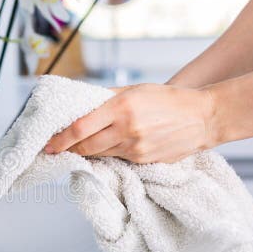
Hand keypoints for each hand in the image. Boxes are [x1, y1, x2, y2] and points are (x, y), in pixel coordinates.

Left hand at [44, 83, 217, 163]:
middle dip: (68, 149)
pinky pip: (116, 159)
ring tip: (75, 150)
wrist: (204, 118)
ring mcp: (136, 148)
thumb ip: (106, 98)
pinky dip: (106, 155)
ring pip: (99, 155)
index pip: (80, 128)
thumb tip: (80, 105)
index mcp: (122, 107)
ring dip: (85, 153)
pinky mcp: (143, 161)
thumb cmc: (168, 100)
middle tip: (55, 149)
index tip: (48, 144)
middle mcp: (127, 129)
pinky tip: (102, 151)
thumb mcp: (136, 90)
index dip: (61, 139)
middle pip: (86, 146)